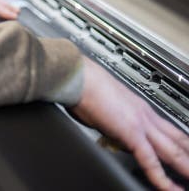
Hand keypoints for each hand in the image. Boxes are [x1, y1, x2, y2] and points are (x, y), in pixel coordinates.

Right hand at [70, 58, 188, 189]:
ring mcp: (142, 125)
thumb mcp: (106, 105)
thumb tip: (110, 131)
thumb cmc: (84, 85)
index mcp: (140, 108)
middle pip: (179, 141)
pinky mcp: (132, 134)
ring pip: (173, 152)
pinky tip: (170, 189)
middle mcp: (146, 116)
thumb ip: (114, 121)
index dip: (183, 144)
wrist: (79, 77)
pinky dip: (162, 179)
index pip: (170, 130)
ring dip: (186, 168)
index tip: (187, 152)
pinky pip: (150, 162)